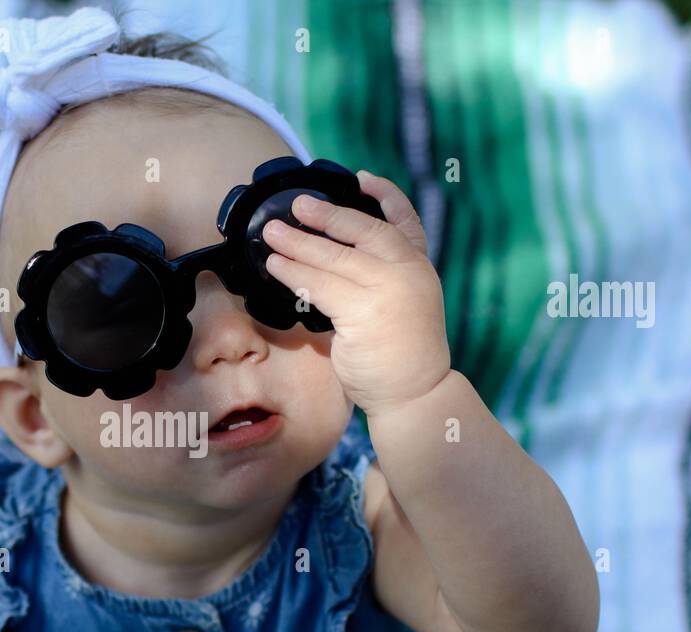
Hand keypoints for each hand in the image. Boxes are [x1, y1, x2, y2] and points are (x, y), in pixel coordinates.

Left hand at [261, 171, 450, 417]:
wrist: (414, 393)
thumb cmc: (400, 354)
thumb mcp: (402, 304)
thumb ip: (379, 278)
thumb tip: (333, 256)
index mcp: (420, 267)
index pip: (405, 220)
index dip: (385, 196)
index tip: (362, 179)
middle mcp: (408, 272)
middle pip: (363, 231)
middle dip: (327, 216)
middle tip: (296, 205)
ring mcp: (389, 290)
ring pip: (335, 258)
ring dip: (298, 243)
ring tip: (271, 233)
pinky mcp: (365, 312)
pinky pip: (320, 285)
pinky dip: (294, 273)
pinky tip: (275, 266)